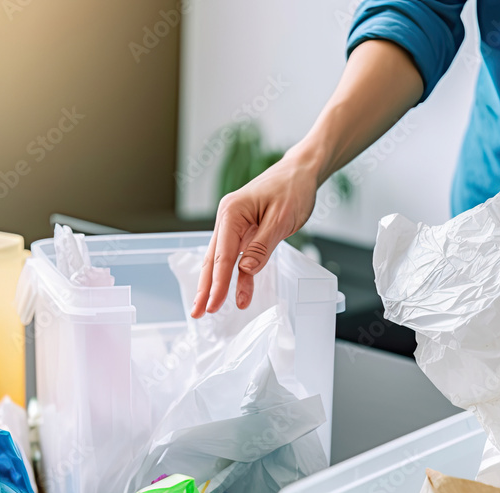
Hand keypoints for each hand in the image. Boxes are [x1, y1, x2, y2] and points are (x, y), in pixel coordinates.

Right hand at [190, 149, 319, 317]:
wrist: (301, 172)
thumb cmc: (292, 188)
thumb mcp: (281, 218)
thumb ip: (262, 246)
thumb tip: (245, 270)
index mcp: (232, 212)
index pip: (223, 255)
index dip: (218, 283)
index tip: (214, 305)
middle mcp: (228, 219)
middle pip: (213, 259)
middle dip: (206, 288)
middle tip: (198, 313)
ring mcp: (235, 226)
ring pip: (221, 260)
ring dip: (215, 285)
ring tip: (207, 309)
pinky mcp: (245, 232)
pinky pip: (236, 257)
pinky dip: (234, 276)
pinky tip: (233, 293)